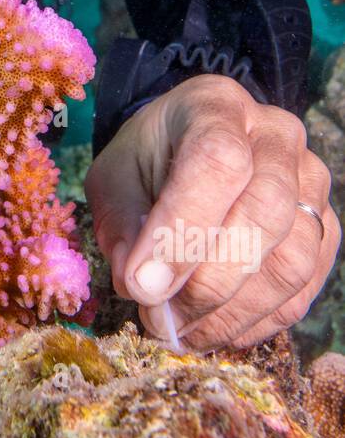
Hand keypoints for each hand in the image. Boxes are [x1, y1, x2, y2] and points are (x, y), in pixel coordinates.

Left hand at [85, 74, 339, 349]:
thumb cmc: (147, 162)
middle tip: (158, 319)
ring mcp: (311, 182)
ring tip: (180, 331)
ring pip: (293, 260)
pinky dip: (256, 322)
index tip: (142, 285)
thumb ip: (122, 223)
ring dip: (232, 312)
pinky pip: (303, 289)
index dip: (182, 229)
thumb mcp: (113, 178)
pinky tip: (213, 328)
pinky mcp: (324, 228)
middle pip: (266, 213)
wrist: (186, 151)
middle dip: (207, 283)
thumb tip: (140, 284)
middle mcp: (277, 137)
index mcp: (217, 106)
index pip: (218, 161)